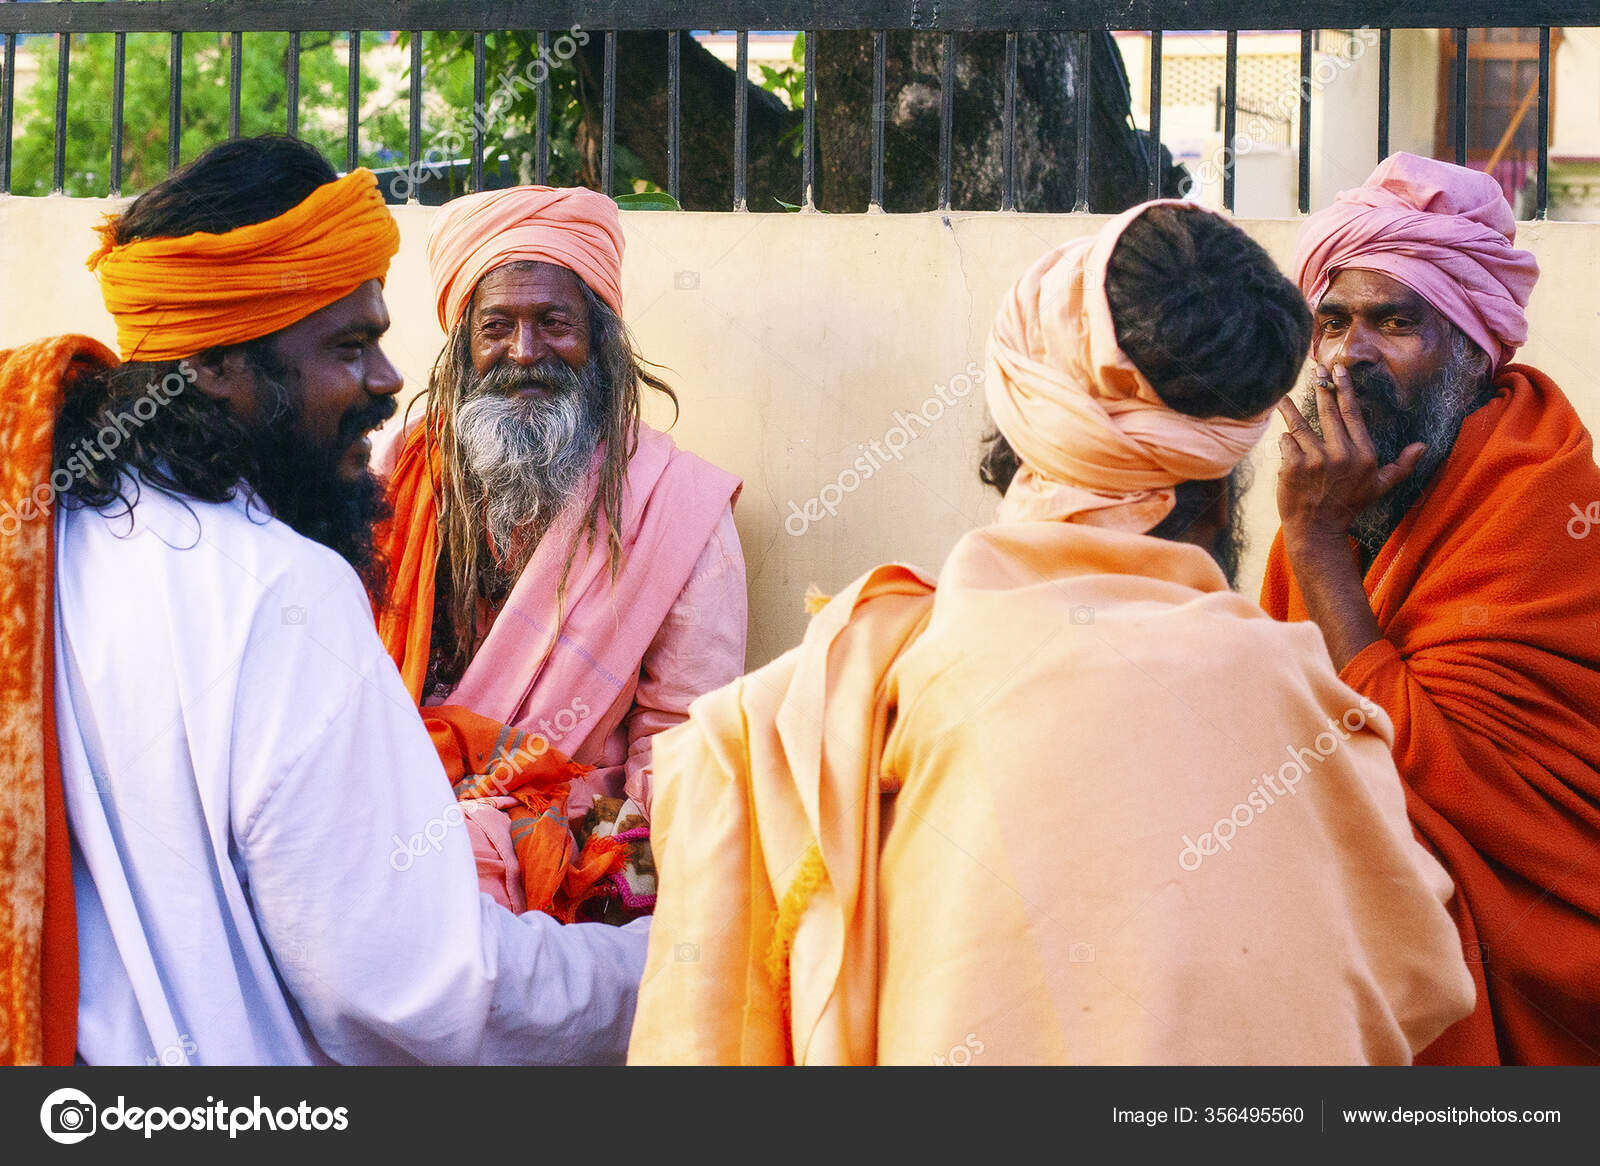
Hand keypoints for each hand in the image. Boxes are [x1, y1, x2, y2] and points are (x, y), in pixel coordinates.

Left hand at [1276, 364, 1425, 546]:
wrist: (1317, 531)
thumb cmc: (1348, 506)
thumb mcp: (1380, 487)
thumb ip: (1402, 466)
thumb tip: (1423, 446)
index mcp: (1364, 455)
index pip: (1353, 414)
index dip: (1345, 390)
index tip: (1339, 371)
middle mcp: (1342, 454)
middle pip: (1328, 413)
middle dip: (1322, 389)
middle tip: (1316, 370)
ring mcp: (1316, 460)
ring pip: (1301, 426)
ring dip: (1291, 410)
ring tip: (1284, 399)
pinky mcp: (1293, 466)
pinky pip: (1286, 443)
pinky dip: (1284, 441)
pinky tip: (1285, 442)